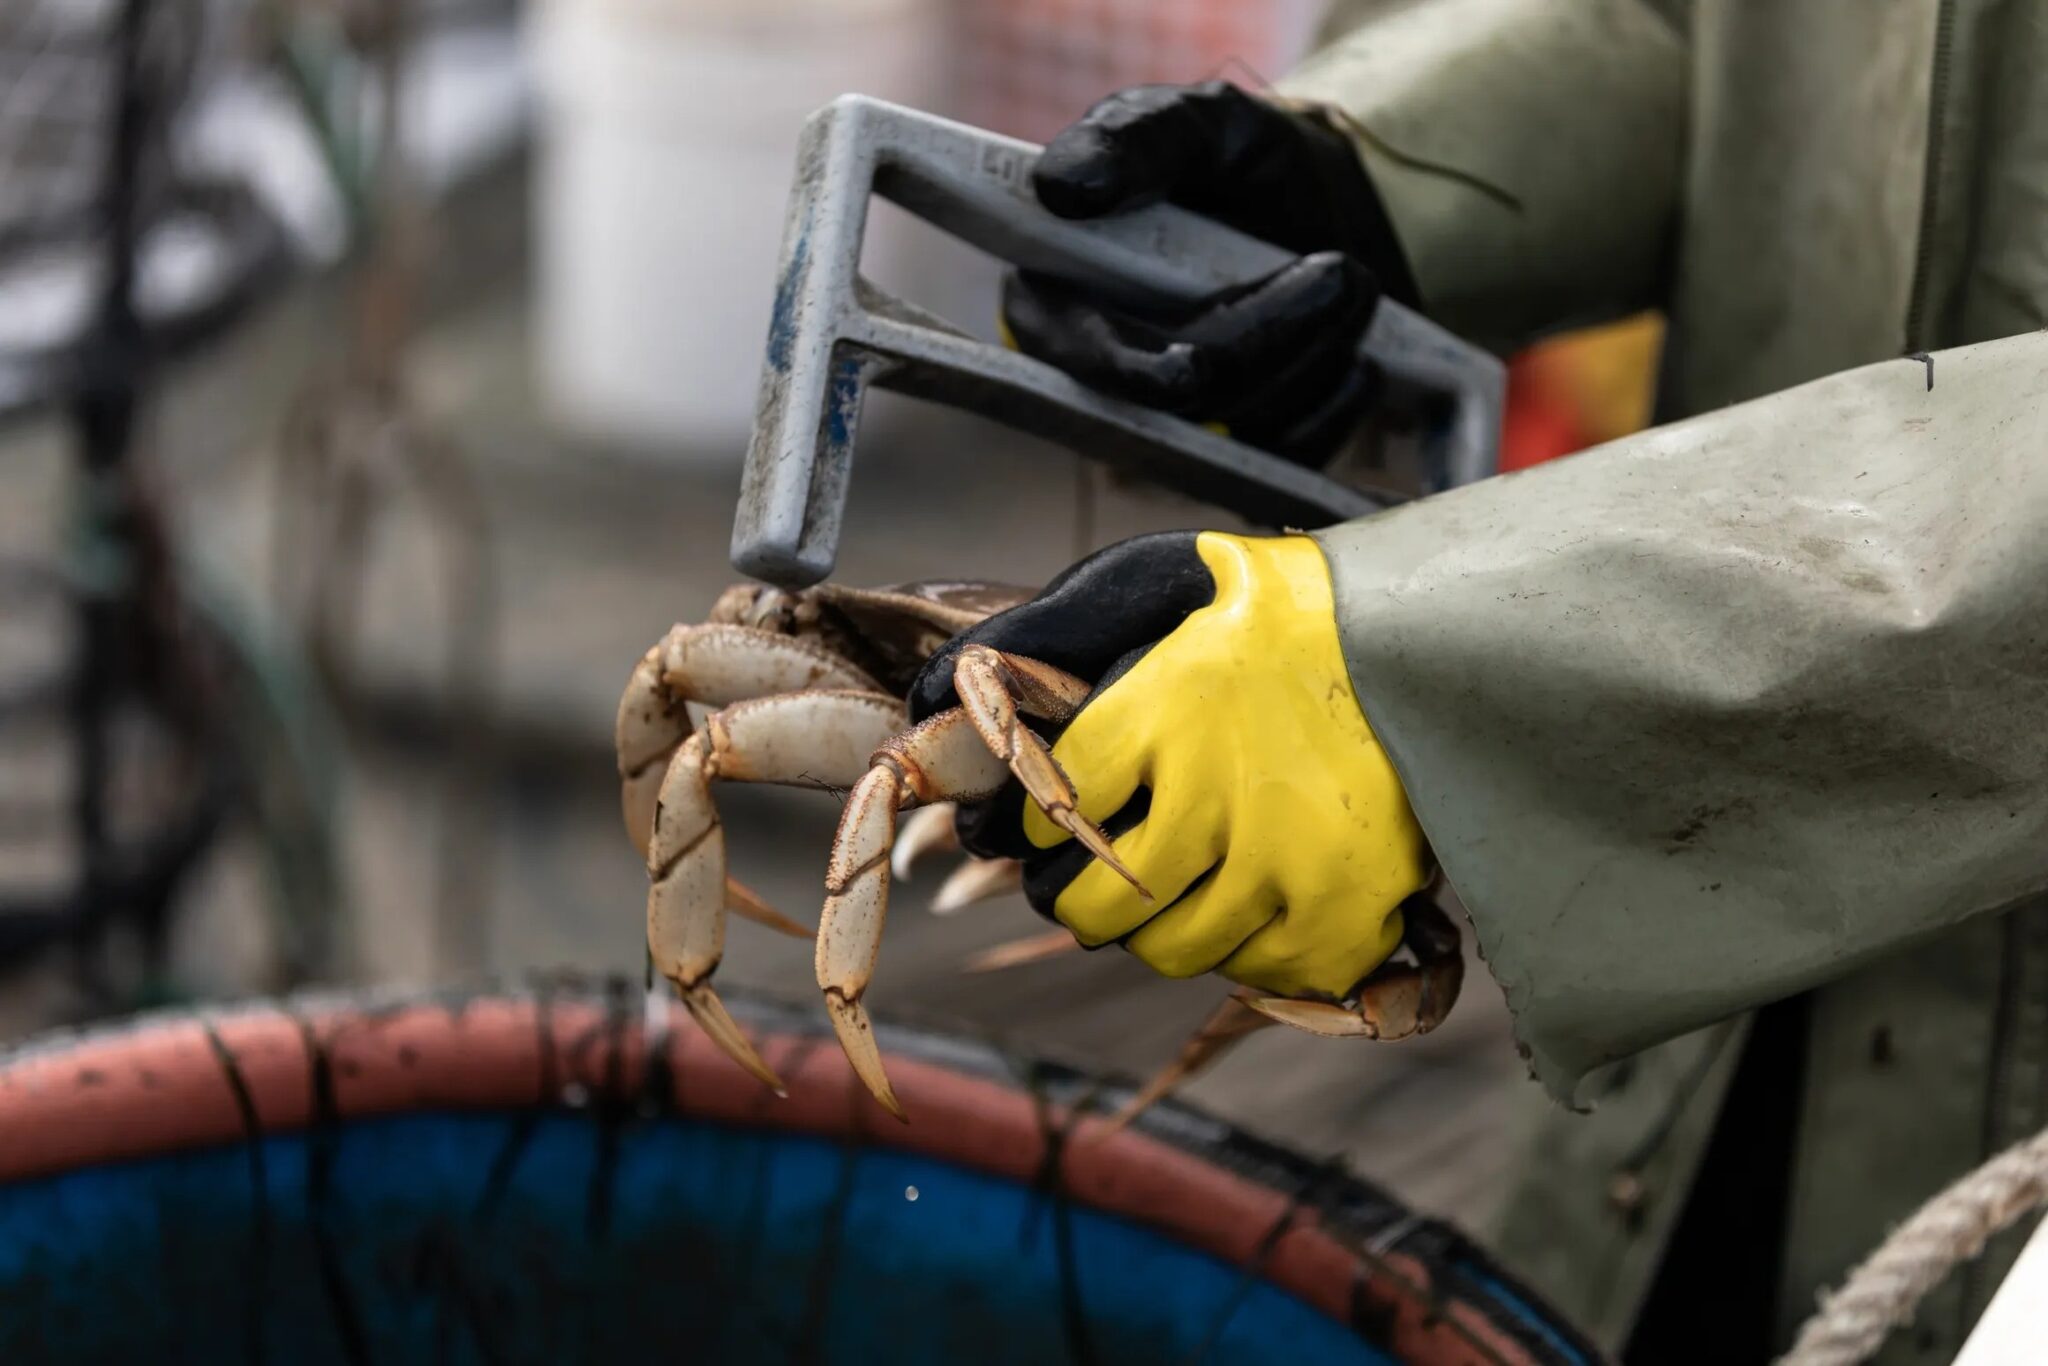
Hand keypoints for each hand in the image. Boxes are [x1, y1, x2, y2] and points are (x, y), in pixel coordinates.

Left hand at [908, 531, 1430, 999]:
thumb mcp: (1164, 577)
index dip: (1030, 828)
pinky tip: (1254, 904)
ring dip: (1157, 930)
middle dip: (1076, 898)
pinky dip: (1248, 951)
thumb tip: (942, 682)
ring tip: (1174, 893)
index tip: (1042, 826)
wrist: (1433, 634)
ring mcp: (1283, 861)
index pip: (1049, 808)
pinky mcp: (1345, 907)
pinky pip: (1259, 972)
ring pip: (1170, 950)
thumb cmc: (1283, 605)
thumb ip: (1058, 624)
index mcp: (1161, 706)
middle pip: (1095, 905)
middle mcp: (1215, 794)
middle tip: (1086, 883)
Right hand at [1004, 81, 1421, 465]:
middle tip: (1342, 273)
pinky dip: (1336, 403)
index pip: (1070, 359)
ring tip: (1353, 281)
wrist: (1324, 204)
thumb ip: (1132, 140)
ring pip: (1237, 431)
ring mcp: (1172, 426)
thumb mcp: (1196, 125)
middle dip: (1264, 344)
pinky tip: (1356, 354)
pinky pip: (1287, 460)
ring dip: (1315, 357)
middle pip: (1168, 405)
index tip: (1193, 361)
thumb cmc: (1239, 163)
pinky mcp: (1238, 457)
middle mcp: (1102, 378)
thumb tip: (1061, 188)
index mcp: (1058, 299)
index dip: (1124, 372)